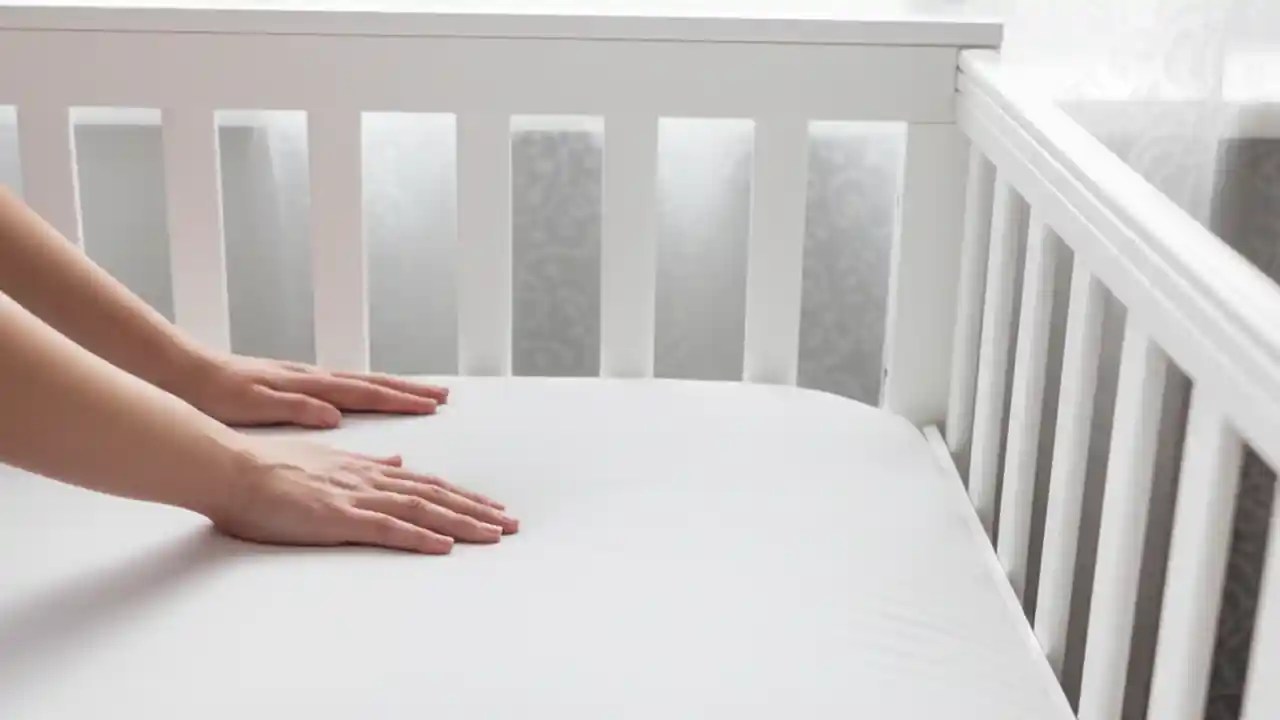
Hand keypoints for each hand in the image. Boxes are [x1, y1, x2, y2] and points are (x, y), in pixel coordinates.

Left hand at [182, 355, 449, 427]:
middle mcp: (314, 379)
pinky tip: (374, 396)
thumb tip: (334, 415)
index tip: (431, 404)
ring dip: (395, 388)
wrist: (186, 372)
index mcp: (309, 386)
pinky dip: (370, 390)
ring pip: (362, 382)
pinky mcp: (298, 385)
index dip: (401, 400)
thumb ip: (296, 408)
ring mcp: (308, 380)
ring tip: (421, 393)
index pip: (365, 392)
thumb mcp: (254, 404)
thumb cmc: (216, 392)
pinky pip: (346, 387)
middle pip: (373, 383)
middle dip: (410, 391)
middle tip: (442, 396)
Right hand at [211, 437, 516, 553]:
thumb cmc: (269, 471)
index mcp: (367, 470)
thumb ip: (366, 464)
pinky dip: (420, 537)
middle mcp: (370, 480)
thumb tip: (398, 462)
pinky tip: (445, 546)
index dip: (461, 496)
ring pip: (422, 510)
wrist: (233, 468)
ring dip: (462, 522)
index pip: (426, 484)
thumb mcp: (327, 462)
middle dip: (477, 509)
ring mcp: (357, 497)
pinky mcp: (339, 516)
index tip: (491, 506)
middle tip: (511, 523)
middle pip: (436, 495)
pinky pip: (388, 529)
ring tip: (495, 534)